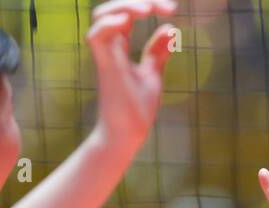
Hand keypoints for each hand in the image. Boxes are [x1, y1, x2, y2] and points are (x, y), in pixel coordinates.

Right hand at [87, 0, 177, 152]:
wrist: (129, 133)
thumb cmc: (137, 108)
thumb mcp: (152, 73)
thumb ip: (158, 52)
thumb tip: (171, 28)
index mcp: (120, 45)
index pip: (127, 13)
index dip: (147, 4)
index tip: (171, 8)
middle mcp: (110, 46)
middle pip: (114, 8)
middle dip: (138, 1)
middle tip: (166, 6)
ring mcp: (105, 55)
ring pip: (102, 16)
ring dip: (124, 7)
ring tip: (147, 9)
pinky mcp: (105, 67)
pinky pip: (96, 37)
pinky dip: (109, 25)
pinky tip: (126, 21)